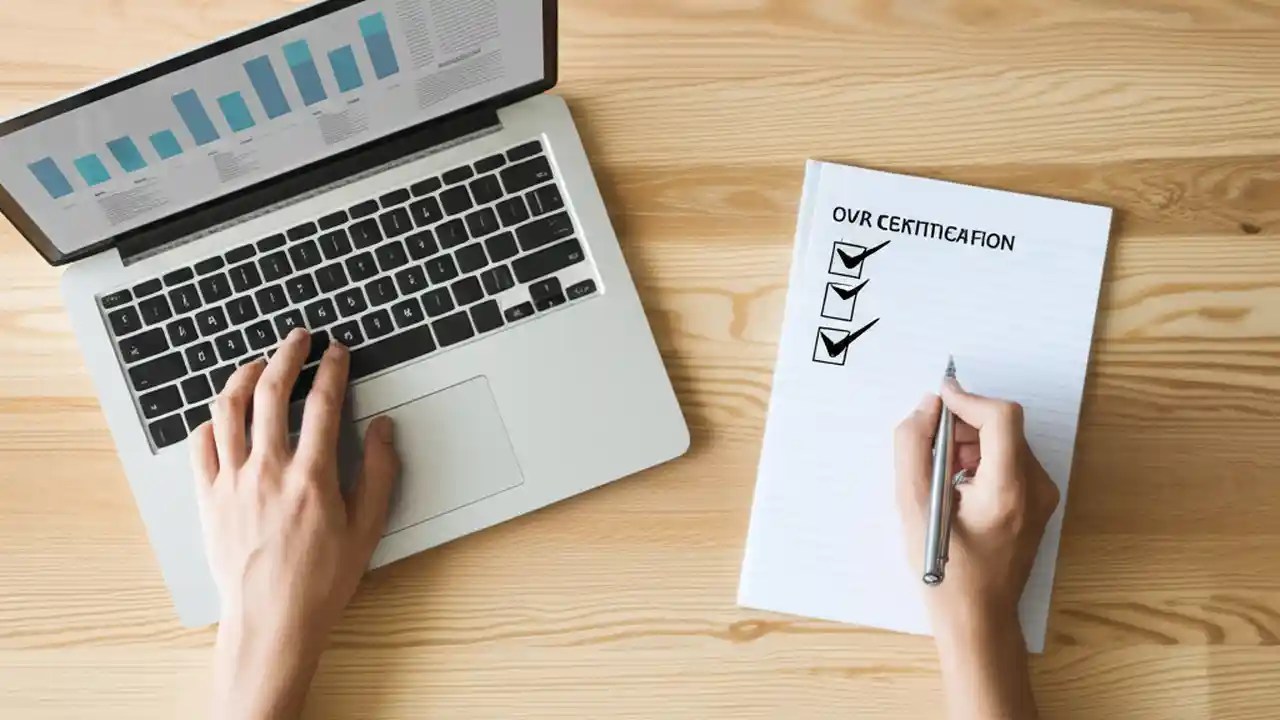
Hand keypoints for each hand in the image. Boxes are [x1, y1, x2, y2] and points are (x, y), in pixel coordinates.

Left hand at [190, 328, 399, 719]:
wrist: (271, 620)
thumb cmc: (322, 581)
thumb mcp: (367, 528)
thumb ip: (379, 473)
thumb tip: (383, 428)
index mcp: (311, 477)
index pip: (322, 403)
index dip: (331, 368)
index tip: (337, 351)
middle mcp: (268, 471)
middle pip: (271, 393)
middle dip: (287, 355)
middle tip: (298, 338)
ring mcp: (232, 482)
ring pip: (229, 410)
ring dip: (244, 377)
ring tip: (259, 363)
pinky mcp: (207, 498)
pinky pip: (201, 445)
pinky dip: (212, 420)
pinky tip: (224, 414)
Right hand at [894, 379, 1058, 719]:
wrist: (978, 620)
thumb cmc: (945, 573)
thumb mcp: (912, 507)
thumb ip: (912, 449)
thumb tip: (925, 408)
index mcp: (1008, 490)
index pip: (1000, 417)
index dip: (966, 399)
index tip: (938, 398)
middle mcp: (1035, 489)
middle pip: (1002, 428)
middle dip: (962, 427)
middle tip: (930, 450)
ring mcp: (1042, 497)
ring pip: (1005, 442)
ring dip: (969, 445)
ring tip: (941, 478)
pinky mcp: (1037, 503)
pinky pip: (1009, 462)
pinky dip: (980, 462)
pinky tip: (957, 490)